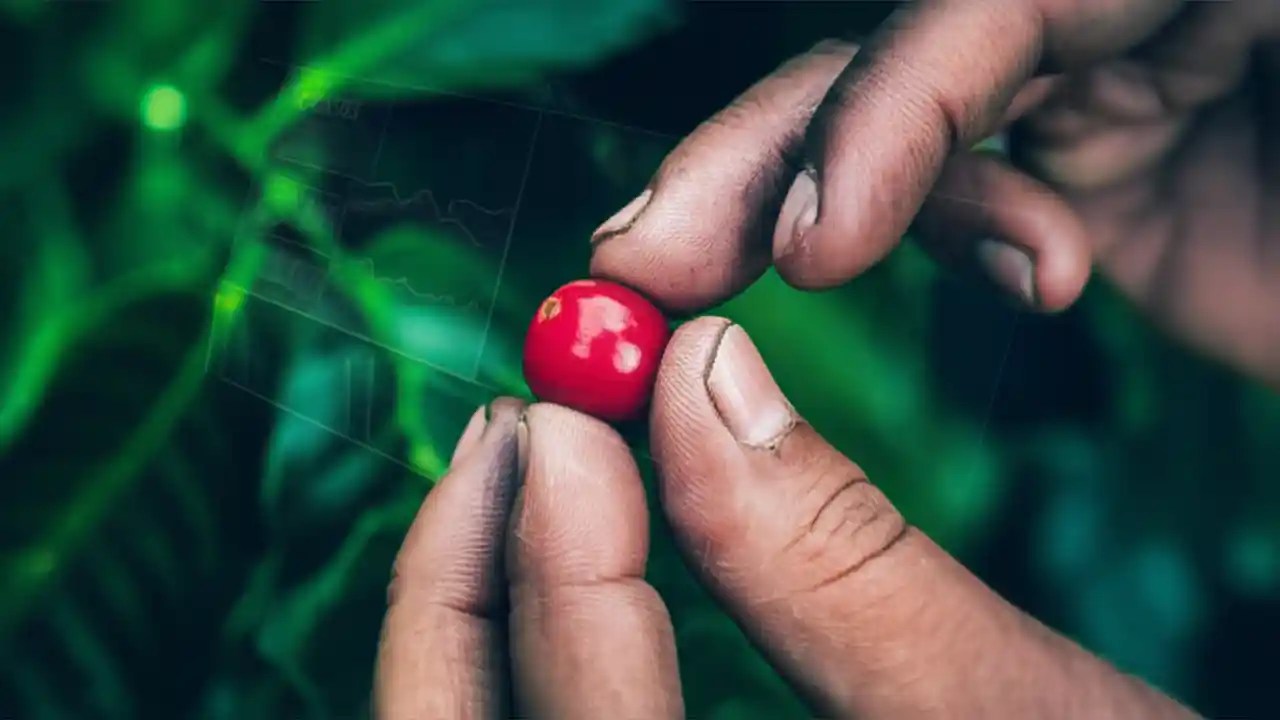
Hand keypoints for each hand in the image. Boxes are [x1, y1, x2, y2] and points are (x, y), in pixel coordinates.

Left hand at [374, 322, 1197, 717]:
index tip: (568, 419)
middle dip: (473, 587)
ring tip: (534, 469)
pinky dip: (536, 652)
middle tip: (518, 432)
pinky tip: (569, 569)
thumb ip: (844, 561)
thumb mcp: (1014, 719)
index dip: (558, 577)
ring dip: (489, 608)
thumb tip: (706, 380)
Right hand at [589, 0, 1279, 387]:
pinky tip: (1033, 282)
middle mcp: (1126, 5)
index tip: (809, 247)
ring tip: (778, 273)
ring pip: (905, 112)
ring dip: (828, 196)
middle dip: (774, 146)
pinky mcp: (1097, 173)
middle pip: (906, 41)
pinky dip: (939, 231)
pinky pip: (960, 182)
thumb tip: (881, 211)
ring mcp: (1104, 84)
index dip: (884, 104)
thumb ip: (1044, 100)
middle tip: (640, 264)